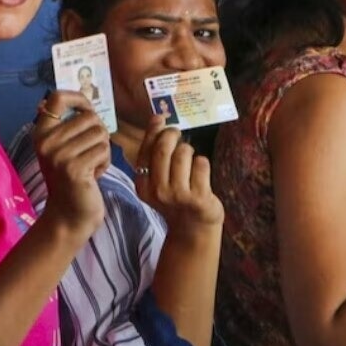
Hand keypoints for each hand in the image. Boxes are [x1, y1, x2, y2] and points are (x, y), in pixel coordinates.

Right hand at [34, 91, 109, 237]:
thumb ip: (70, 125)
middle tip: (91, 152)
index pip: (58, 97)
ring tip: (91, 165)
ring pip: (100, 133)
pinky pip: (104, 150)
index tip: (87, 110)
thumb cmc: (72, 178)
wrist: (69, 214)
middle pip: (89, 117)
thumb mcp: (64, 148)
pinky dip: (105, 162)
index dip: (79, 98)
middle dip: (99, 133)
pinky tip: (94, 175)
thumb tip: (84, 97)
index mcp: (41, 132)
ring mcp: (58, 155)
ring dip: (103, 150)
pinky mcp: (74, 168)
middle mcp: (46, 141)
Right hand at [135, 115, 223, 235]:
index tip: (161, 118)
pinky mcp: (198, 197)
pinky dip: (202, 163)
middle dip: (171, 134)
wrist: (193, 228)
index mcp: (143, 185)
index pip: (145, 150)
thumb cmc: (176, 196)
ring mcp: (178, 195)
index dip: (153, 131)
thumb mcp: (159, 178)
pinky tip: (200, 173)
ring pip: (183, 154)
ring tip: (190, 159)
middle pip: (163, 149)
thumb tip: (157, 118)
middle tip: (177, 134)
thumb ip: (155, 151)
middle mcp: (158, 191)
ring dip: (189, 150)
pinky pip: (201, 164)